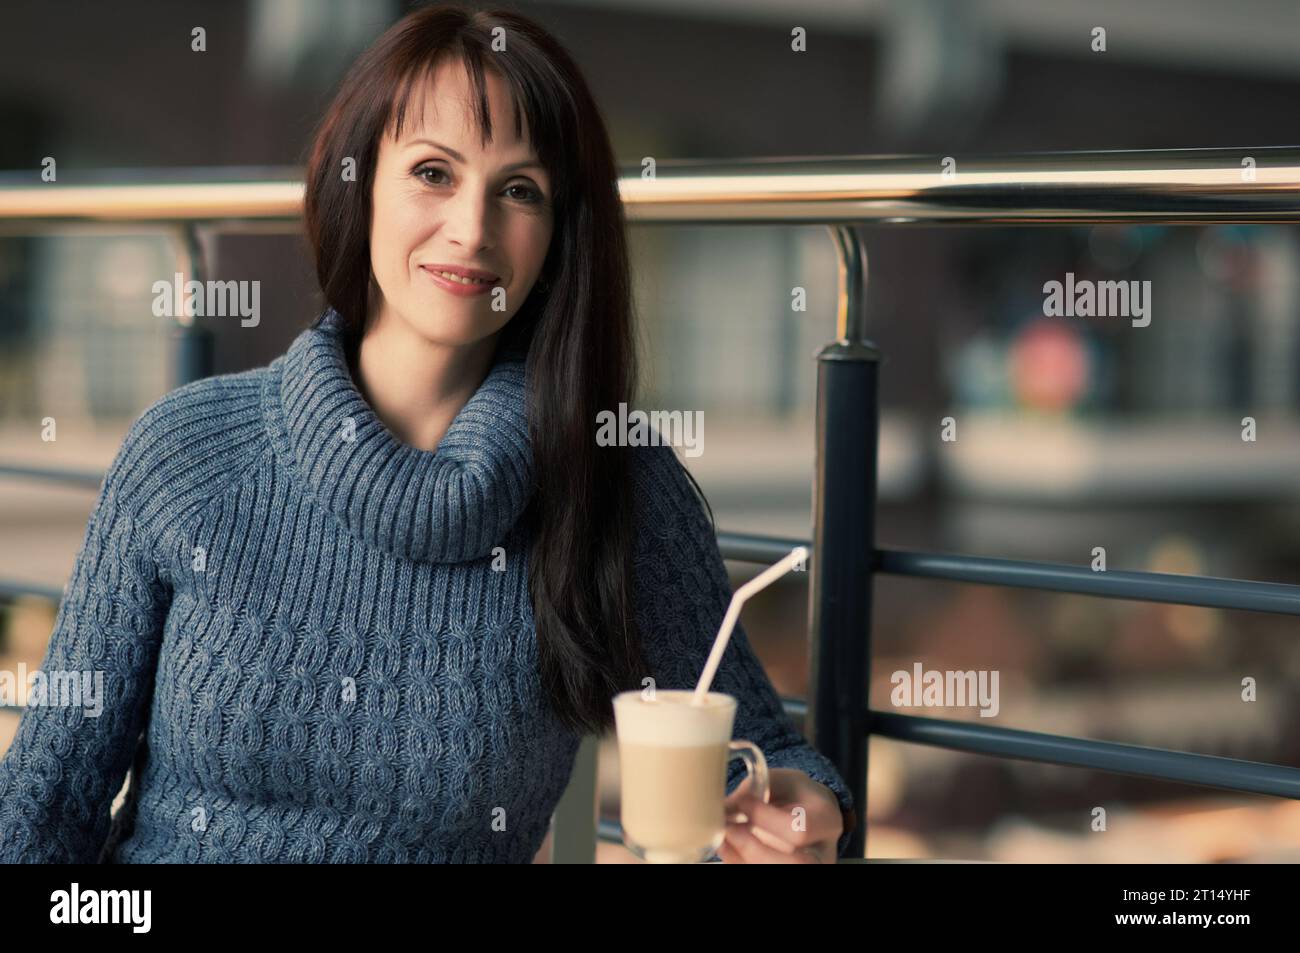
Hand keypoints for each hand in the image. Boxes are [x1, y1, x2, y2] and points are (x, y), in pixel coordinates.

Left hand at [717, 768, 841, 863]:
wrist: (811, 813)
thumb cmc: (795, 794)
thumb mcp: (780, 781)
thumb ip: (755, 790)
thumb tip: (723, 808)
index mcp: (826, 821)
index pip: (799, 829)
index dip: (764, 817)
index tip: (741, 801)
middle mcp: (824, 853)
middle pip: (796, 864)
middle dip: (755, 850)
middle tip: (727, 831)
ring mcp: (812, 868)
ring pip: (776, 871)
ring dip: (743, 860)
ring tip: (722, 841)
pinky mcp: (790, 872)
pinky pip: (762, 872)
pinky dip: (740, 864)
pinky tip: (727, 850)